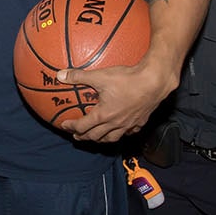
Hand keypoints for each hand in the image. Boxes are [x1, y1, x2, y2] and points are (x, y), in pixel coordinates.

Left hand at [57, 59, 176, 143]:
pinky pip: (129, 132)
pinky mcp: (140, 121)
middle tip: (76, 135)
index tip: (64, 125)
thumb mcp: (100, 75)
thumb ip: (79, 76)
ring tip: (95, 137)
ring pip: (112, 138)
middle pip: (95, 136)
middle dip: (83, 136)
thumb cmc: (128, 79)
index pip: (82, 126)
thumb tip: (60, 75)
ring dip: (101, 139)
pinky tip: (121, 130)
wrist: (155, 82)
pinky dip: (121, 133)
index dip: (71, 127)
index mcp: (103, 115)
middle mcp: (115, 123)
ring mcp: (129, 124)